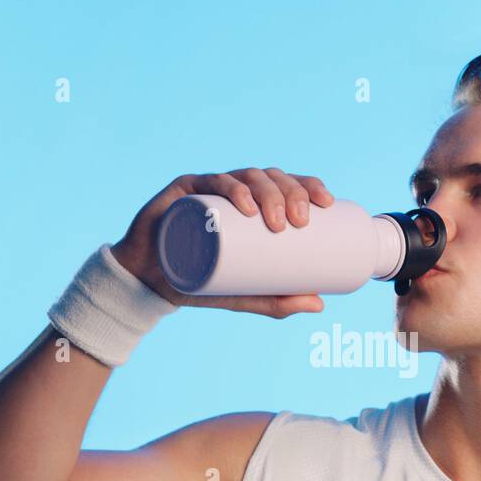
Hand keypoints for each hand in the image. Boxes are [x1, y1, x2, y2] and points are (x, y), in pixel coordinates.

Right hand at [110, 167, 334, 317]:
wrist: (153, 284)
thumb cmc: (202, 282)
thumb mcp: (245, 295)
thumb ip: (278, 300)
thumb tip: (320, 304)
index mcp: (253, 203)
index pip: (286, 183)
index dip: (309, 184)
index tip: (327, 203)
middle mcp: (234, 190)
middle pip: (270, 177)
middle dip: (290, 193)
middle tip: (300, 223)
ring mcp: (209, 189)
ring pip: (246, 176)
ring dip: (266, 191)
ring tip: (277, 221)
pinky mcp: (184, 192)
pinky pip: (210, 182)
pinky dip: (231, 189)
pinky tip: (244, 204)